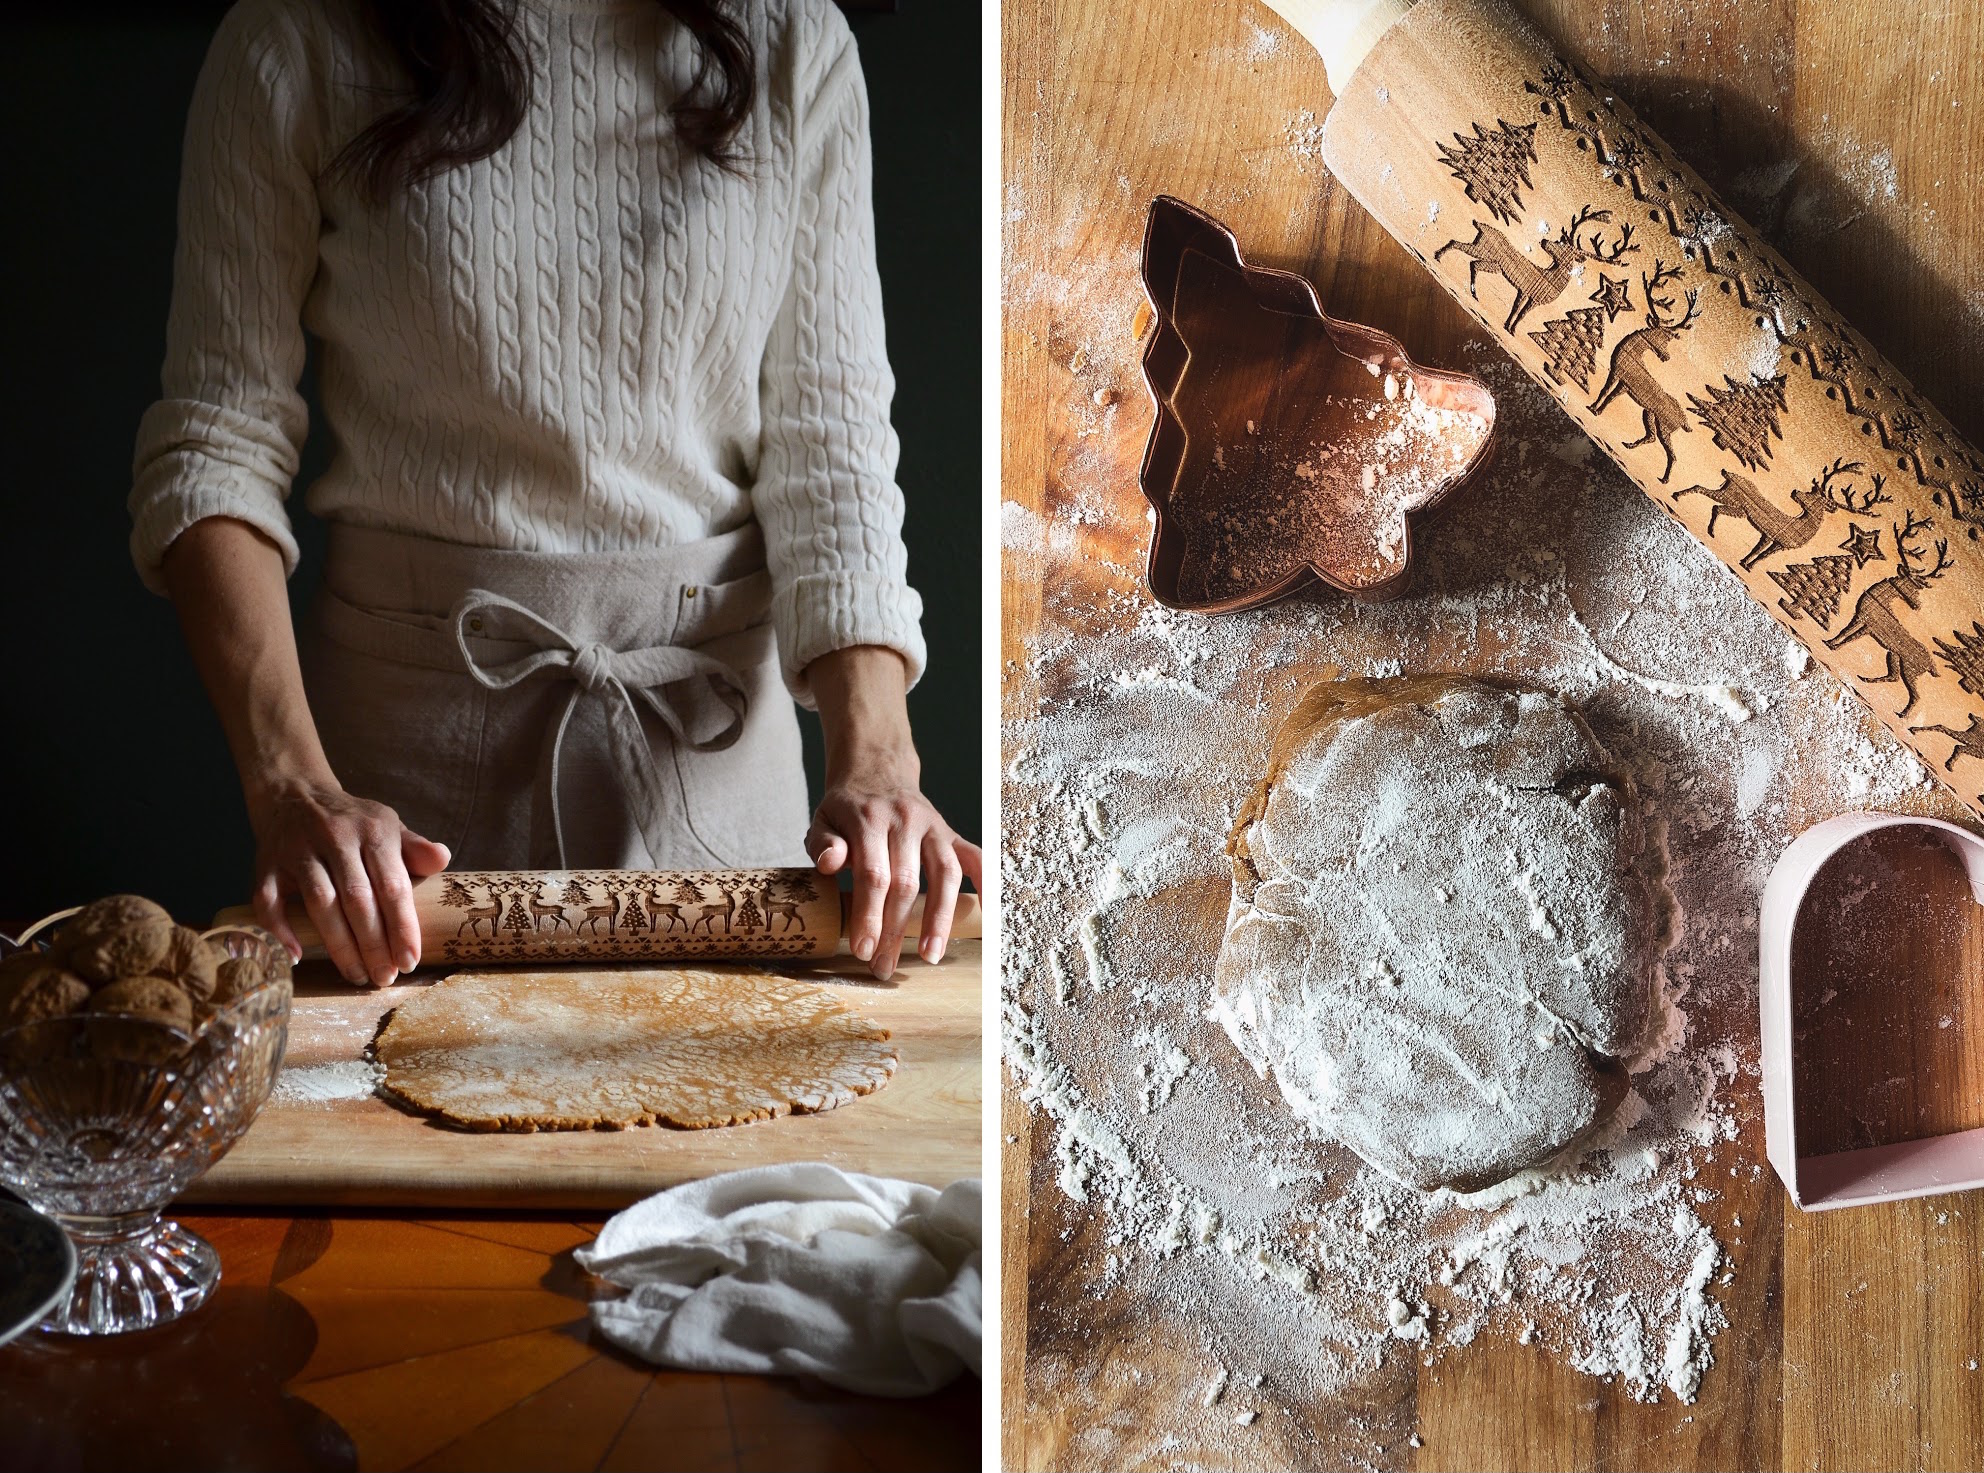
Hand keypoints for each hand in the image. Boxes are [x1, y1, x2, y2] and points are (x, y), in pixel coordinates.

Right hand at [248, 778, 451, 986]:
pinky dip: (280, 931)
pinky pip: (268, 902)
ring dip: (339, 945)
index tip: (410, 961)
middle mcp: (335, 837)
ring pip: (320, 904)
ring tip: (357, 975)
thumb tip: (443, 859)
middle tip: (385, 977)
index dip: (402, 926)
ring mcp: (297, 850)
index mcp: (372, 830)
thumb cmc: (351, 822)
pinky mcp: (265, 864)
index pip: (392, 884)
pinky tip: (296, 957)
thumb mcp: (387, 826)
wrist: (295, 793)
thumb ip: (414, 848)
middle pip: (357, 900)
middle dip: (374, 944)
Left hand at [803, 645, 979, 980]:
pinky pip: (975, 857)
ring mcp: (934, 825)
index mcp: (869, 818)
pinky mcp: (950, 832)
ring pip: (945, 874)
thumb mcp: (821, 819)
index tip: (863, 950)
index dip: (869, 915)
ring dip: (940, 918)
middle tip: (883, 966)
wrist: (876, 770)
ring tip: (931, 955)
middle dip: (896, 929)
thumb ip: (822, 843)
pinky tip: (986, 914)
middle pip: (907, 882)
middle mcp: (906, 819)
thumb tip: (831, 864)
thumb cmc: (845, 808)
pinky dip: (986, 883)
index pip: (873, 874)